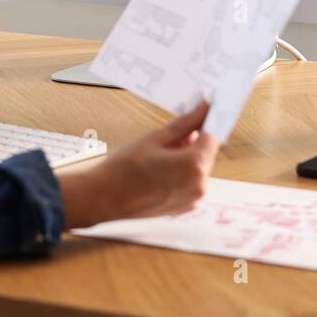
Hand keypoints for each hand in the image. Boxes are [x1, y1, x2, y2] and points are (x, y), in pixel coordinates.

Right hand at [59, 101, 218, 228]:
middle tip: (172, 131)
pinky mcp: (183, 207)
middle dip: (194, 139)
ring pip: (198, 167)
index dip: (208, 120)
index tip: (205, 109)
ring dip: (187, 155)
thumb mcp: (155, 138)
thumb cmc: (125, 168)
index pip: (212, 135)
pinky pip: (190, 181)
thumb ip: (184, 124)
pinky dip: (181, 171)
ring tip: (159, 151)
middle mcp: (199, 185)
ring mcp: (192, 199)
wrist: (104, 198)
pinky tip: (160, 167)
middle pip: (206, 152)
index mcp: (194, 166)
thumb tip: (203, 110)